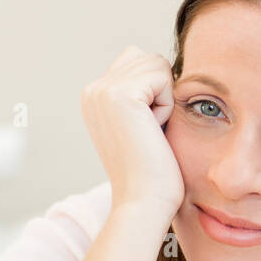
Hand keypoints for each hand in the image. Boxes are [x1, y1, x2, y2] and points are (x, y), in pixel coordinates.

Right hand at [81, 45, 185, 223]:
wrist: (144, 201)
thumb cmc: (153, 170)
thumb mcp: (143, 123)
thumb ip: (142, 92)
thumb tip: (160, 64)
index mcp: (94, 96)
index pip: (140, 61)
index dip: (157, 91)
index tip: (147, 129)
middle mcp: (92, 90)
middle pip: (150, 59)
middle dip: (162, 93)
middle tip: (150, 131)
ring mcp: (102, 91)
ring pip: (158, 65)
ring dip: (165, 100)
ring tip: (151, 131)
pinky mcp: (119, 95)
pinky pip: (164, 78)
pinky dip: (167, 106)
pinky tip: (153, 131)